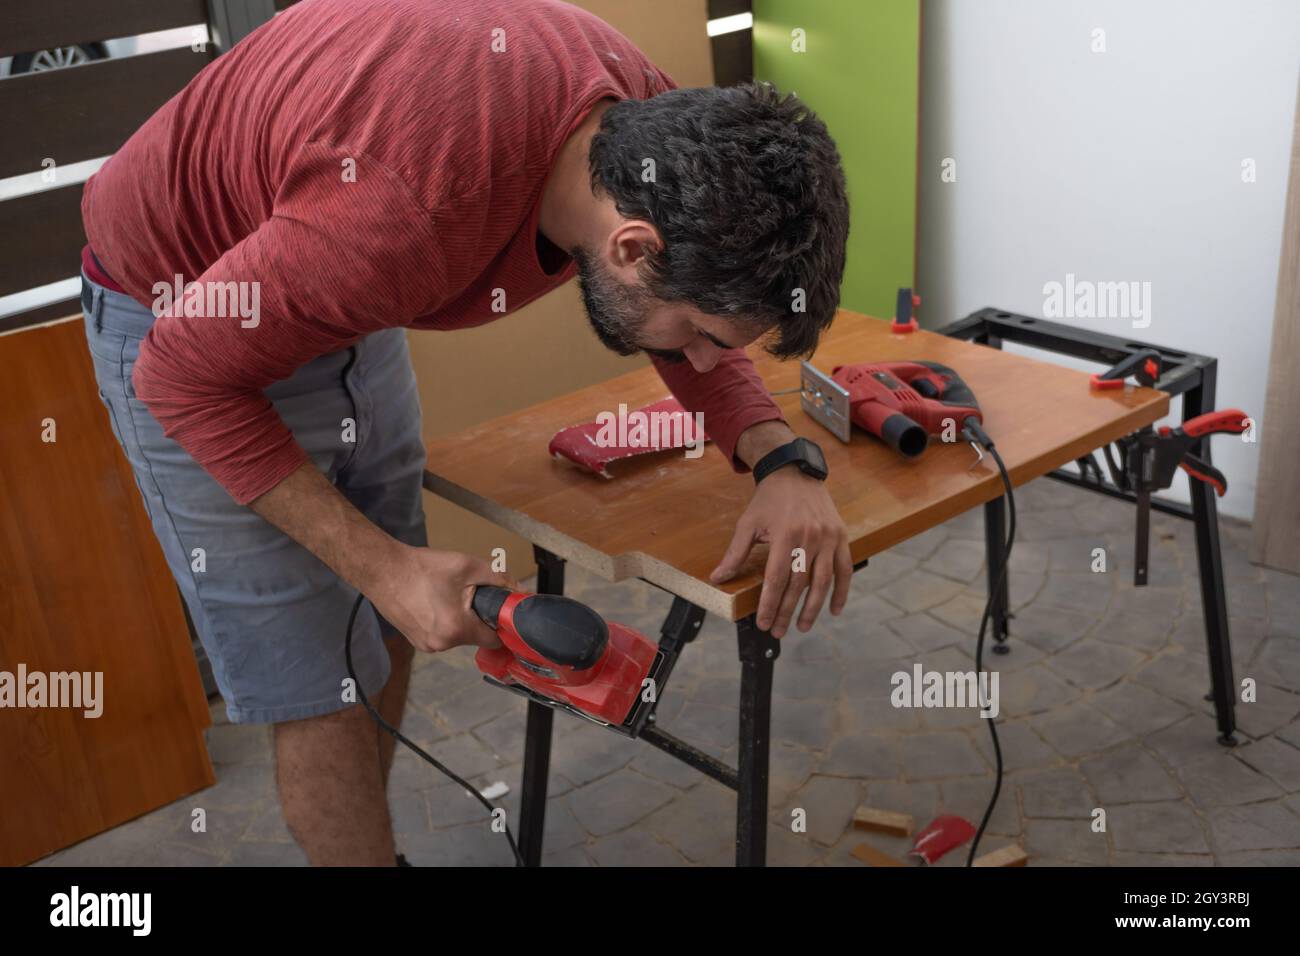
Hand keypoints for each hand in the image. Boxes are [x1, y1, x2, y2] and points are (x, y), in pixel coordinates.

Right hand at [371, 546, 519, 652]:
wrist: (384, 570)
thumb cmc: (423, 568)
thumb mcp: (468, 566)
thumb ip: (499, 579)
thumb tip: (518, 591)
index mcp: (457, 629)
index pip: (495, 639)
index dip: (501, 624)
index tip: (501, 610)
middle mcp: (441, 644)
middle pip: (477, 637)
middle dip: (479, 617)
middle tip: (470, 594)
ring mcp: (427, 645)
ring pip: (459, 636)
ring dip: (462, 619)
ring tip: (449, 595)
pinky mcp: (417, 641)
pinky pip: (443, 635)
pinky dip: (445, 622)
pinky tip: (436, 603)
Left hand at [709, 468, 850, 637]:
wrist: (795, 472)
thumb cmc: (769, 500)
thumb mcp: (748, 523)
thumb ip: (735, 553)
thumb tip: (717, 578)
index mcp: (785, 535)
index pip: (777, 579)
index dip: (770, 604)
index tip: (764, 623)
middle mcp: (810, 538)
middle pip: (799, 584)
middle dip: (787, 611)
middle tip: (778, 632)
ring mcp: (829, 538)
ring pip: (824, 581)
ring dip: (814, 607)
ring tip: (802, 626)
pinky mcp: (841, 537)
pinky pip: (845, 569)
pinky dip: (842, 591)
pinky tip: (834, 610)